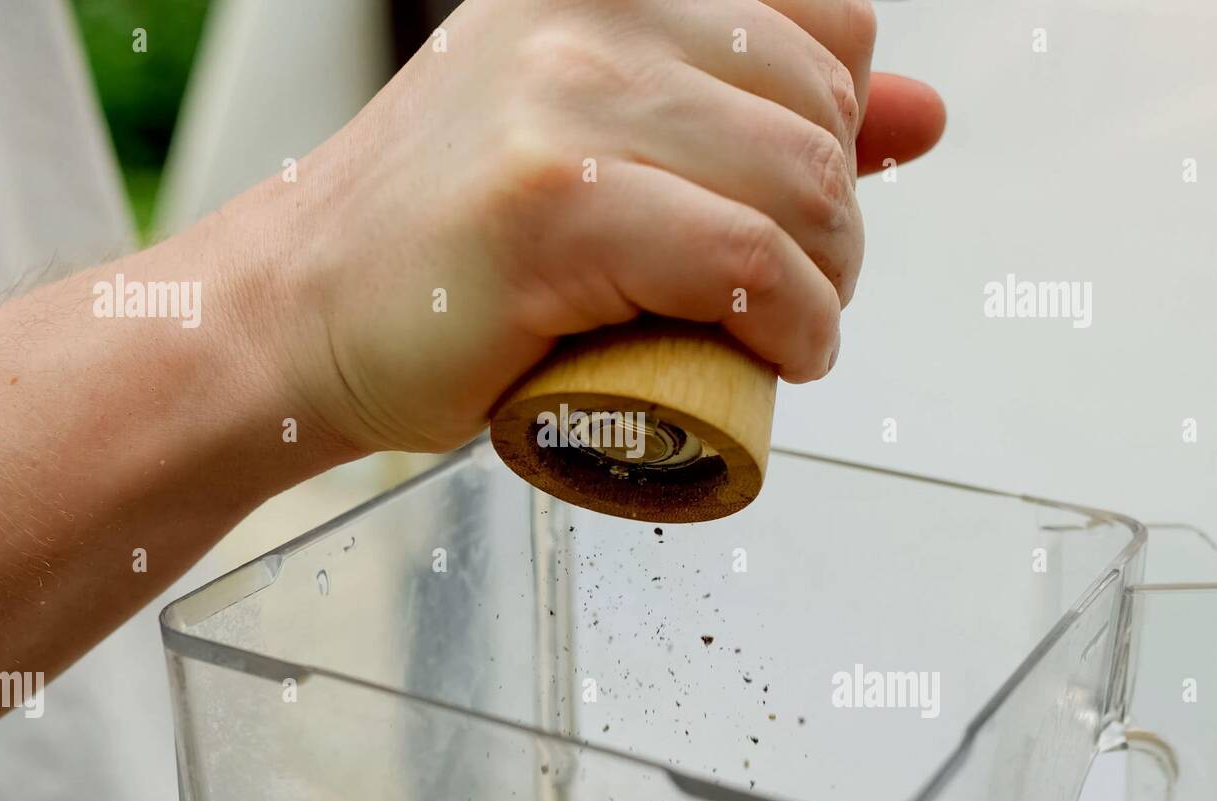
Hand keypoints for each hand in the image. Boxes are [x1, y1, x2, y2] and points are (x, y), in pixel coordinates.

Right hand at [230, 0, 945, 453]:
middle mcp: (587, 16)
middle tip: (799, 288)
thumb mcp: (602, 144)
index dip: (843, 125)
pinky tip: (780, 351)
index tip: (802, 199)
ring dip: (827, 282)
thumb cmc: (442, 242)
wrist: (297, 312)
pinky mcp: (554, 208)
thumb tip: (919, 115)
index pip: (825, 21)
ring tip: (788, 326)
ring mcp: (565, 103)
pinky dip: (793, 323)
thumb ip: (755, 114)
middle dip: (839, 224)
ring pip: (799, 186)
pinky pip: (744, 260)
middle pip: (820, 109)